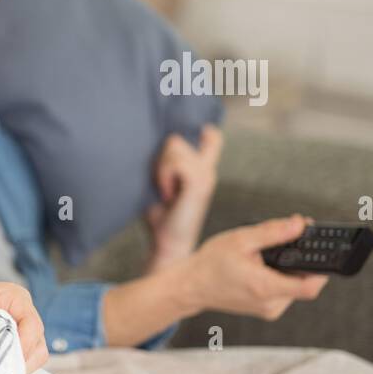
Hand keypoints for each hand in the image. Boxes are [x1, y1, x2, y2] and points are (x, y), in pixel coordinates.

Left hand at [0, 280, 47, 373]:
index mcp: (14, 298)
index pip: (31, 326)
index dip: (21, 346)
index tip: (1, 359)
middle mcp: (22, 315)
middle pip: (37, 346)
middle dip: (17, 361)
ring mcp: (20, 332)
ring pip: (32, 358)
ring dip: (13, 368)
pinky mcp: (12, 346)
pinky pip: (20, 364)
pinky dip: (7, 370)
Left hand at [146, 124, 222, 271]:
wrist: (167, 243)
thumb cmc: (160, 217)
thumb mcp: (161, 185)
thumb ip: (165, 165)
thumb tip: (160, 142)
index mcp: (201, 170)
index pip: (212, 140)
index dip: (204, 130)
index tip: (198, 129)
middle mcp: (207, 170)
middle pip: (176, 139)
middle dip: (160, 158)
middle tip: (161, 185)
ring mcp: (206, 175)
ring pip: (174, 147)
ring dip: (160, 169)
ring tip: (165, 191)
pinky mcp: (200, 183)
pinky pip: (175, 164)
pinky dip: (164, 177)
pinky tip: (167, 194)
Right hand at [179, 214, 329, 319]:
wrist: (190, 287)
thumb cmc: (210, 264)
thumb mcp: (241, 240)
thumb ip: (273, 232)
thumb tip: (300, 225)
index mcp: (265, 287)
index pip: (311, 286)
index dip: (323, 270)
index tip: (320, 252)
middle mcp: (270, 303)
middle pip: (304, 282)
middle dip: (300, 262)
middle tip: (284, 245)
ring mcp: (268, 309)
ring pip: (294, 287)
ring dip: (289, 270)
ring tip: (264, 258)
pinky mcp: (265, 310)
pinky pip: (284, 292)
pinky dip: (279, 278)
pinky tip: (261, 268)